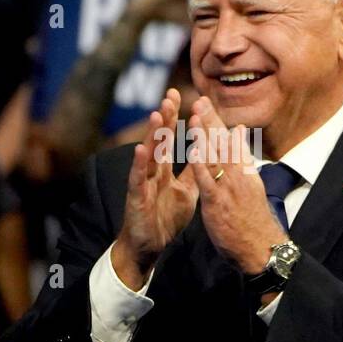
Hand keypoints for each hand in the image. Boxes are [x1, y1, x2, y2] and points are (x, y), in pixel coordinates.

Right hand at [112, 89, 198, 288]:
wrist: (149, 246)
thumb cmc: (165, 218)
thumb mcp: (186, 192)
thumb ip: (193, 172)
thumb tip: (206, 152)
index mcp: (163, 169)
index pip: (169, 138)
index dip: (175, 118)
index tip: (184, 95)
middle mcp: (151, 171)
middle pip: (158, 139)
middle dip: (164, 117)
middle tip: (170, 95)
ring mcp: (142, 183)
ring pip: (148, 154)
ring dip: (152, 134)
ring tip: (156, 114)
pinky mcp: (136, 197)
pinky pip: (138, 179)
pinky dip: (139, 164)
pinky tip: (141, 150)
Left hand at [185, 96, 285, 274]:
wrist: (260, 248)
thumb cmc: (253, 221)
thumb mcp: (252, 186)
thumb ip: (243, 161)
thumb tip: (240, 136)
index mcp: (245, 172)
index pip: (230, 142)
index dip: (216, 122)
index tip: (206, 104)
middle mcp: (238, 176)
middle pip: (222, 144)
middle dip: (210, 121)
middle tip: (200, 100)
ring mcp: (228, 188)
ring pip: (215, 158)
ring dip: (204, 136)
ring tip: (194, 116)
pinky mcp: (218, 203)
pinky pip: (208, 181)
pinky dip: (201, 165)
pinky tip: (193, 151)